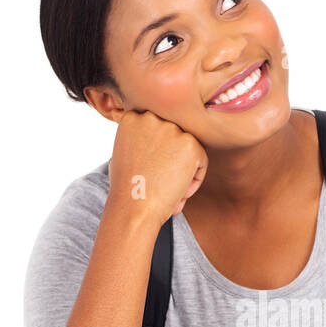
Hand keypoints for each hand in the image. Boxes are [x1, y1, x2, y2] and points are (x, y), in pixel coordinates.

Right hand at [106, 108, 207, 223]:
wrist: (134, 209)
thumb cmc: (127, 189)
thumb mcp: (124, 154)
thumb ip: (140, 139)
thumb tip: (157, 140)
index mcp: (133, 117)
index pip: (157, 130)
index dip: (156, 154)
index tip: (149, 172)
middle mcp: (152, 117)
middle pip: (173, 137)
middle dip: (171, 160)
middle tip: (160, 183)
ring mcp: (172, 129)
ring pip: (188, 148)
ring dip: (183, 170)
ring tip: (168, 190)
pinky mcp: (191, 144)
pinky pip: (201, 161)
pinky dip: (194, 180)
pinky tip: (178, 192)